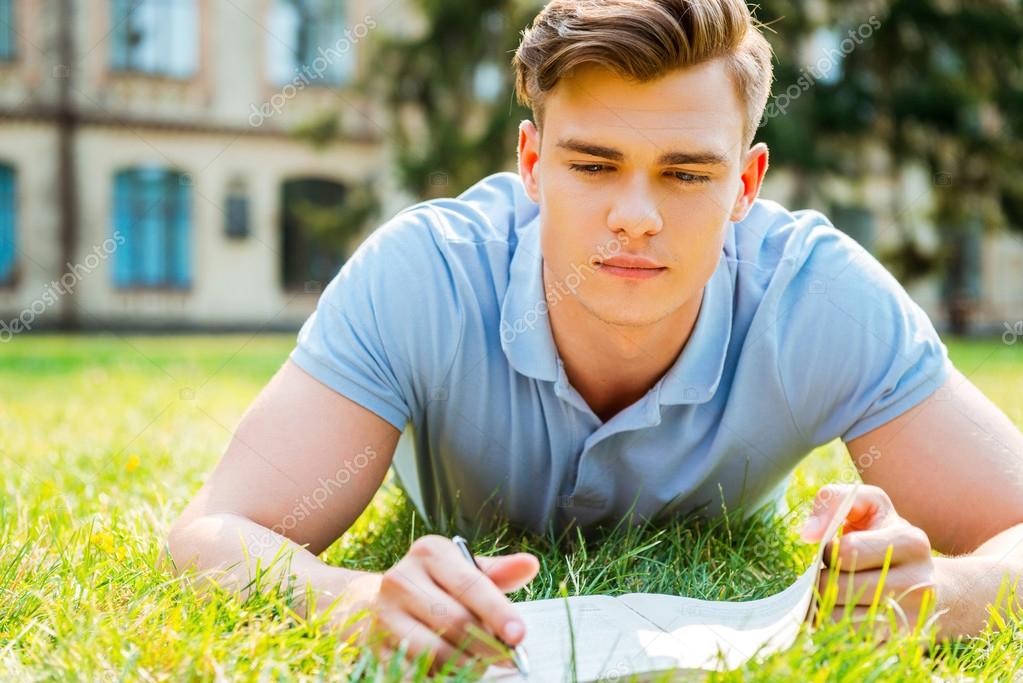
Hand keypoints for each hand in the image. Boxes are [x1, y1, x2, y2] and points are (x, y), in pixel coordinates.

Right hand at [330, 534, 538, 674]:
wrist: (382, 601)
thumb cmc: (438, 585)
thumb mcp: (466, 570)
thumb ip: (498, 573)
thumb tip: (530, 565)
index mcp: (429, 552)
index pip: (470, 584)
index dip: (498, 612)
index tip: (520, 636)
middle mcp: (401, 578)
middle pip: (454, 620)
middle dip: (486, 644)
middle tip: (507, 658)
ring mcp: (383, 613)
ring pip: (434, 649)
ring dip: (466, 663)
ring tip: (482, 664)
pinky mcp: (374, 645)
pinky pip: (414, 669)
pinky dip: (440, 675)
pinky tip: (456, 673)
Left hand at [800, 484, 939, 636]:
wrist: (934, 586)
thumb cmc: (887, 536)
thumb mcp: (868, 505)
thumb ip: (833, 499)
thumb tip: (808, 533)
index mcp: (912, 543)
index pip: (846, 552)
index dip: (828, 552)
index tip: (834, 551)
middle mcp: (920, 584)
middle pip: (839, 589)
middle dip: (820, 582)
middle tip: (826, 577)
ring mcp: (913, 620)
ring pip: (840, 622)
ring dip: (822, 610)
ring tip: (829, 597)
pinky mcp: (900, 645)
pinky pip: (849, 644)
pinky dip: (834, 633)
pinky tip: (840, 618)